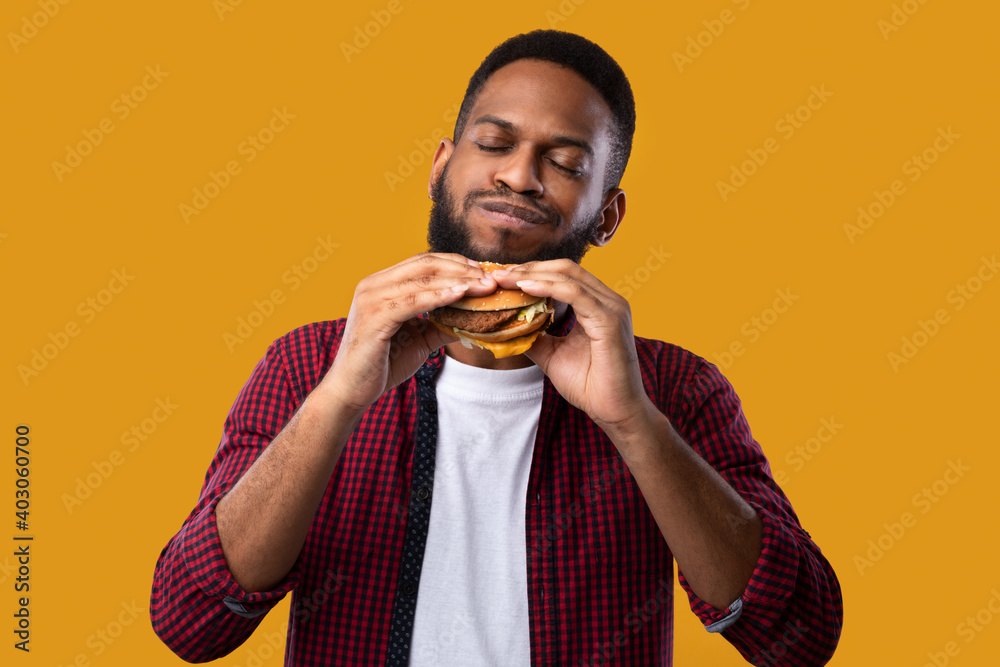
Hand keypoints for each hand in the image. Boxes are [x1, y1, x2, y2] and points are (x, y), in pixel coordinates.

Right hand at [322, 253, 496, 415]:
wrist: (351, 391)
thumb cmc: (381, 365)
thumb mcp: (419, 340)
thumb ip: (441, 324)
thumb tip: (473, 319)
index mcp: (382, 284)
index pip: (424, 262)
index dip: (456, 263)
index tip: (484, 271)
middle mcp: (374, 284)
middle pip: (425, 264)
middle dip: (462, 268)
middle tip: (491, 278)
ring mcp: (372, 298)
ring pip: (422, 279)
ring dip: (458, 280)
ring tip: (485, 286)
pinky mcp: (374, 316)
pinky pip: (413, 301)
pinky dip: (439, 296)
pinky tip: (461, 295)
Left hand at [493, 260, 656, 438]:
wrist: (615, 412)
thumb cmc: (591, 386)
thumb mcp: (553, 355)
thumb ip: (535, 336)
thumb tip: (506, 326)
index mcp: (598, 305)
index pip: (563, 275)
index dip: (533, 271)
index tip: (503, 277)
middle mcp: (608, 300)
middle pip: (565, 268)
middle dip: (529, 268)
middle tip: (498, 274)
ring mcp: (612, 308)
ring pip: (568, 276)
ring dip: (533, 275)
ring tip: (506, 278)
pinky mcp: (610, 320)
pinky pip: (575, 294)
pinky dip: (547, 287)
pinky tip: (524, 288)